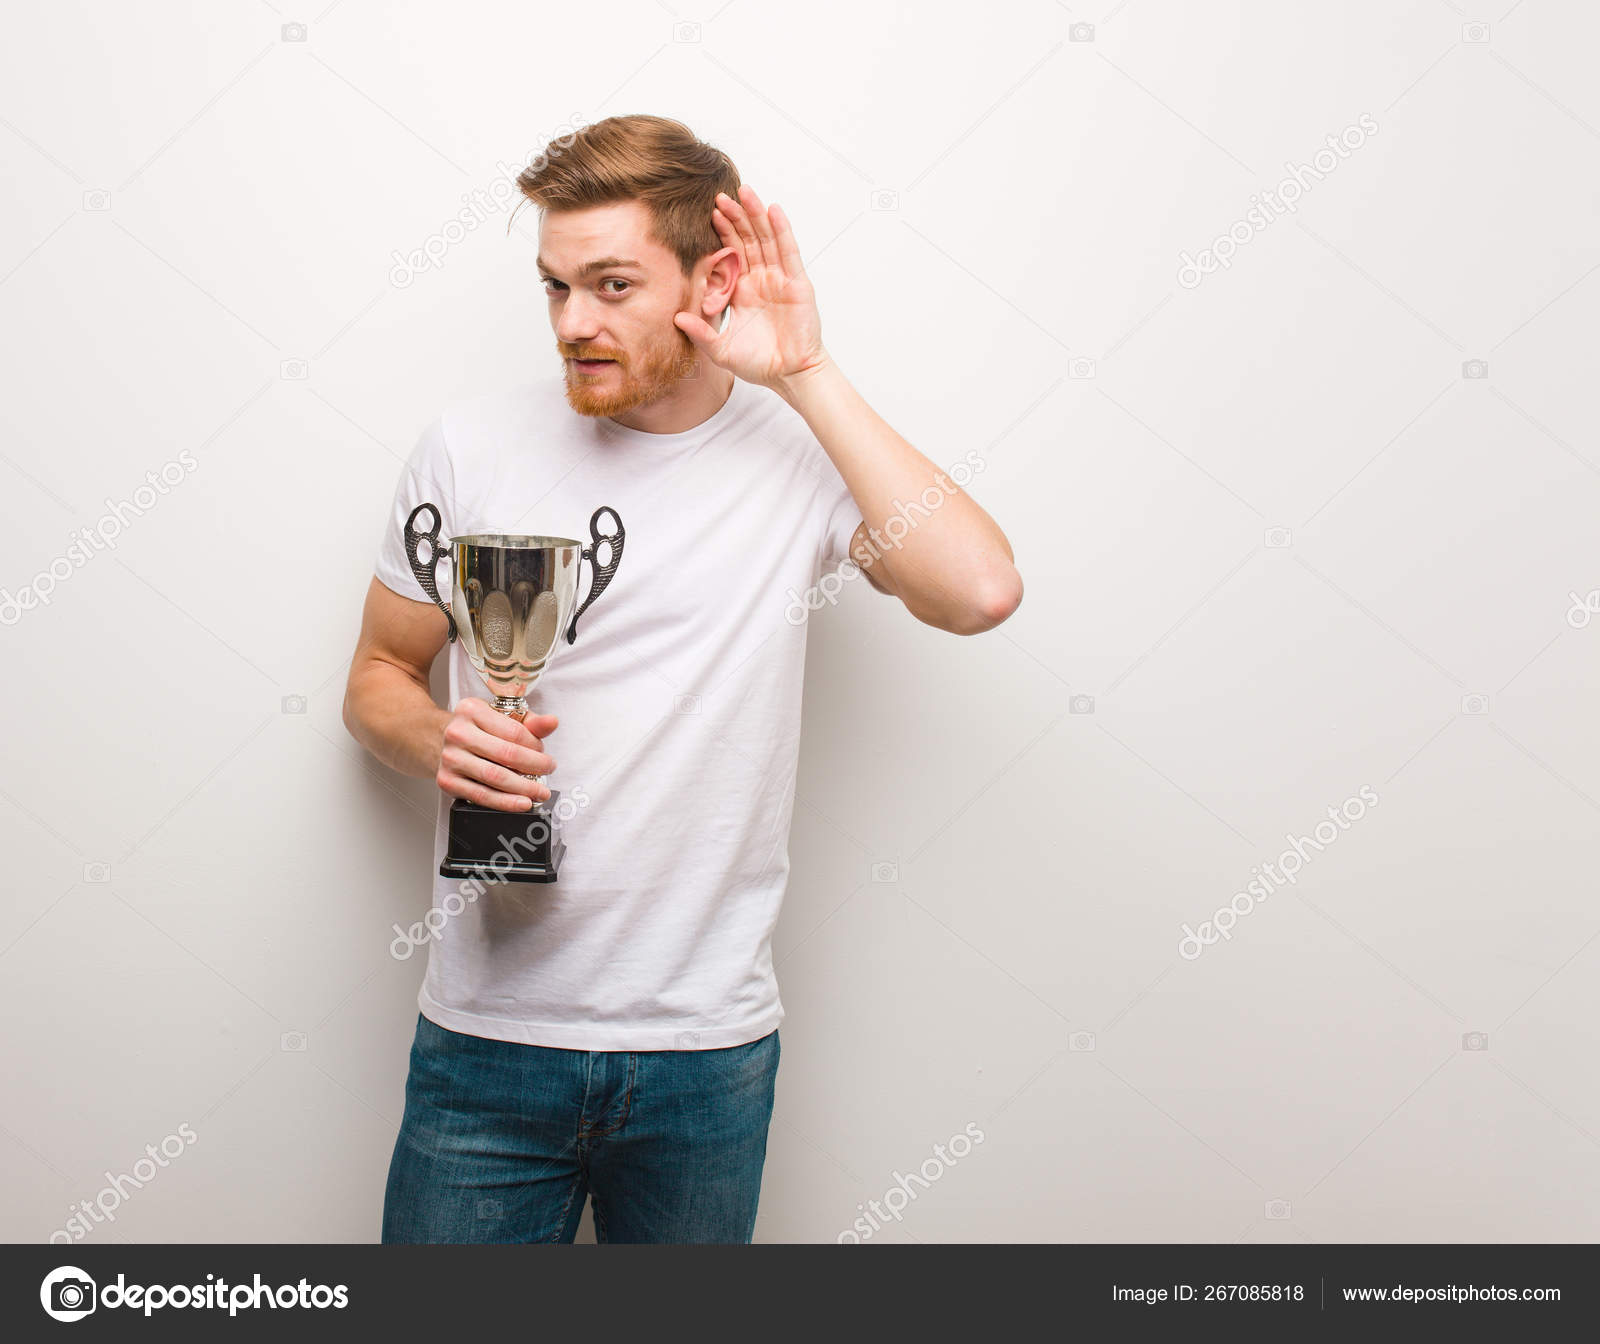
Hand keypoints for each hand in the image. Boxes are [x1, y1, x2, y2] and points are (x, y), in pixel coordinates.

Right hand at [435, 698, 557, 811]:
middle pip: (506, 755)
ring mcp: (450, 758)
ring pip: (495, 778)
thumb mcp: (502, 717)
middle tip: (548, 772)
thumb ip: (530, 722)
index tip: (544, 754)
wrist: (437, 739)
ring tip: (540, 792)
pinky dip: (505, 802)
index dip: (535, 746)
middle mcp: (457, 733)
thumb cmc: (477, 728)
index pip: (513, 732)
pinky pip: (481, 795)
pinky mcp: (446, 780)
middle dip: (534, 767)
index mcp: (471, 710)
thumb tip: (552, 723)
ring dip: (523, 788)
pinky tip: (521, 803)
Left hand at [673, 184, 827, 391]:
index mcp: (743, 291)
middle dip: (736, 216)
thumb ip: (701, 333)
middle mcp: (762, 279)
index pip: (732, 253)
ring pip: (767, 238)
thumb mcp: (721, 349)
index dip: (722, 232)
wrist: (790, 375)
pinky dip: (781, 229)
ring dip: (756, 215)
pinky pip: (788, 251)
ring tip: (744, 191)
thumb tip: (676, 319)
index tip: (709, 213)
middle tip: (720, 195)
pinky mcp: (797, 283)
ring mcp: (780, 279)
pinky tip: (773, 210)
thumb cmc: (760, 364)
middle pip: (748, 239)